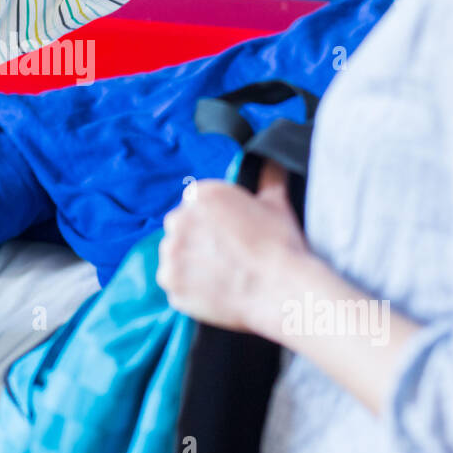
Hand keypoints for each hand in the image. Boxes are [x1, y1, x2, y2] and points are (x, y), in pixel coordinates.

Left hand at [156, 162, 317, 337]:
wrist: (281, 288)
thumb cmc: (280, 245)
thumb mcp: (277, 203)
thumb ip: (269, 178)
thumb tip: (272, 161)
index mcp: (201, 194)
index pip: (194, 204)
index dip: (211, 222)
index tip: (227, 236)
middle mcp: (179, 219)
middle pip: (180, 228)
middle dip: (197, 240)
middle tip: (225, 256)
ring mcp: (172, 252)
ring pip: (175, 256)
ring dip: (191, 264)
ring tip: (222, 274)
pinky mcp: (171, 282)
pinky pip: (175, 285)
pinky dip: (189, 290)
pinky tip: (215, 291)